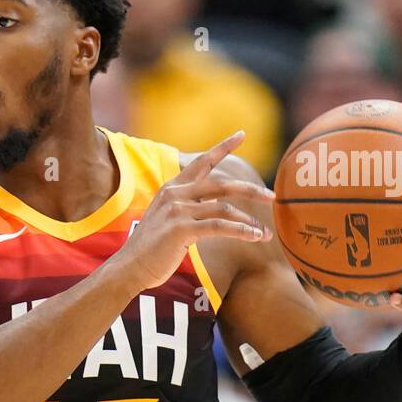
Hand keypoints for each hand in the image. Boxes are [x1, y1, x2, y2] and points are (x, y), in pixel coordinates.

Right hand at [115, 131, 274, 290]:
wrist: (130, 267)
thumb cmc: (152, 248)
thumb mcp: (168, 219)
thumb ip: (188, 207)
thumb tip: (215, 206)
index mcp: (172, 187)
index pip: (202, 162)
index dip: (223, 147)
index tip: (241, 134)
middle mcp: (175, 194)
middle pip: (221, 184)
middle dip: (250, 189)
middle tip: (271, 196)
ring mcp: (177, 210)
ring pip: (224, 207)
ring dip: (249, 220)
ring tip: (265, 232)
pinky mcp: (181, 229)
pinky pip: (220, 226)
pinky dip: (241, 231)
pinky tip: (254, 237)